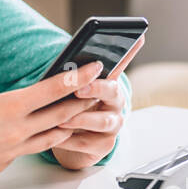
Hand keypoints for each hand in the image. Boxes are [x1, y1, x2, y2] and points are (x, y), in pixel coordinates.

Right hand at [0, 62, 104, 185]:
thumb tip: (2, 97)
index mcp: (8, 108)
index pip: (52, 90)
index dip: (76, 77)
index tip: (93, 68)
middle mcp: (15, 131)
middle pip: (60, 115)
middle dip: (81, 100)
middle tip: (96, 90)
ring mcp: (11, 151)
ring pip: (50, 137)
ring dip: (66, 124)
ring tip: (79, 114)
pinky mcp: (3, 165)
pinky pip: (26, 149)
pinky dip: (34, 139)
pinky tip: (36, 133)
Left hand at [50, 46, 140, 169]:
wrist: (66, 142)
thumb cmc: (66, 109)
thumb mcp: (66, 91)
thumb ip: (69, 79)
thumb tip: (62, 69)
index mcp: (106, 84)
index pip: (120, 63)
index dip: (130, 51)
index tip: (127, 43)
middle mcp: (114, 103)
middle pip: (113, 91)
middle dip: (96, 88)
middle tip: (78, 89)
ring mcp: (112, 125)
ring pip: (104, 121)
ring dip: (81, 119)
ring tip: (62, 120)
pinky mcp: (104, 146)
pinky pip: (88, 142)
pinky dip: (70, 140)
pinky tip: (57, 136)